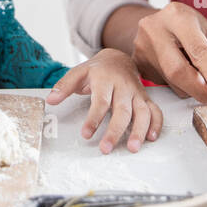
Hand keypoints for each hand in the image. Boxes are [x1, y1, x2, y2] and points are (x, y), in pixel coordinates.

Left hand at [46, 48, 163, 153]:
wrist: (119, 58)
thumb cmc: (97, 70)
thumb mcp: (78, 73)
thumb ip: (64, 86)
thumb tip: (50, 100)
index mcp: (106, 80)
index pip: (101, 102)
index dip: (94, 119)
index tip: (86, 134)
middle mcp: (124, 87)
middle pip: (122, 111)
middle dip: (115, 131)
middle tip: (106, 149)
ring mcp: (137, 93)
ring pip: (142, 112)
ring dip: (139, 130)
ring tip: (132, 148)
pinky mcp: (145, 98)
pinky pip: (155, 111)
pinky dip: (156, 124)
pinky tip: (152, 138)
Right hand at [132, 2, 206, 102]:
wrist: (157, 24)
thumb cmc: (189, 29)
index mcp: (178, 16)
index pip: (199, 49)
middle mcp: (155, 28)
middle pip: (178, 71)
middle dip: (202, 90)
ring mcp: (141, 47)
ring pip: (172, 82)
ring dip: (192, 88)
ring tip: (196, 74)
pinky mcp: (136, 62)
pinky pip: (163, 85)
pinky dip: (179, 86)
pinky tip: (180, 73)